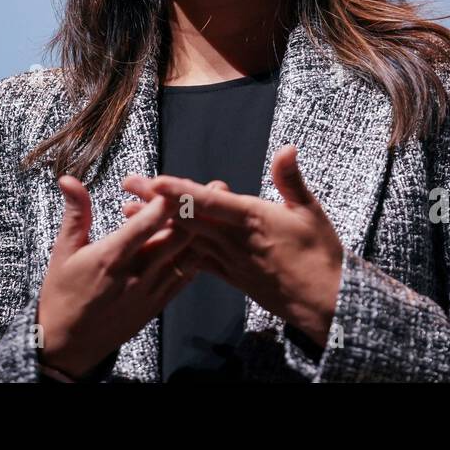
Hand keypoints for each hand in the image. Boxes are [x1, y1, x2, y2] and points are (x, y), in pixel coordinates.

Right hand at [36, 174, 199, 377]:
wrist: (68, 346)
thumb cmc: (62, 295)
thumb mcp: (63, 251)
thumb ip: (75, 212)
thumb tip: (68, 178)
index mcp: (111, 257)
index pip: (146, 224)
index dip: (167, 201)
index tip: (181, 181)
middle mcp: (136, 274)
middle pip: (176, 238)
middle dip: (195, 212)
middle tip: (214, 189)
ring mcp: (150, 291)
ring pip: (186, 257)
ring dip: (201, 233)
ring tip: (217, 212)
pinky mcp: (157, 305)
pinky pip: (185, 277)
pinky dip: (195, 257)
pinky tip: (203, 242)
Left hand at [120, 144, 344, 349]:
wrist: (323, 302)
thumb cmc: (320, 253)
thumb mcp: (310, 211)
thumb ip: (291, 179)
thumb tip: (287, 147)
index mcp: (251, 218)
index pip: (208, 201)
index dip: (180, 191)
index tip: (154, 181)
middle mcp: (234, 239)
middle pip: (187, 216)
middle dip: (155, 199)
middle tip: (127, 183)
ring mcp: (229, 259)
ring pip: (185, 238)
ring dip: (155, 223)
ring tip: (127, 211)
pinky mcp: (230, 275)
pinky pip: (196, 261)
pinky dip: (175, 250)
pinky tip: (155, 243)